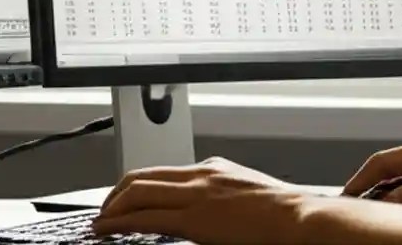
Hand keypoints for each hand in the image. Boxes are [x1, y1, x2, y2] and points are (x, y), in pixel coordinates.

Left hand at [93, 157, 401, 244]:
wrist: (300, 220)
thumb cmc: (285, 216)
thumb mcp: (250, 197)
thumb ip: (225, 200)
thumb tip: (215, 215)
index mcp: (215, 169)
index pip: (164, 171)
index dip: (137, 184)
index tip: (126, 197)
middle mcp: (202, 174)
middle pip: (143, 175)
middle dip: (116, 192)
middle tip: (105, 210)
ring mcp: (197, 193)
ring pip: (137, 191)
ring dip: (112, 207)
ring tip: (100, 223)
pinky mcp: (194, 217)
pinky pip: (145, 216)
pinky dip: (119, 222)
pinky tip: (107, 231)